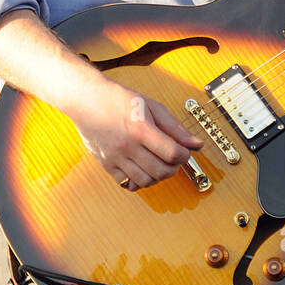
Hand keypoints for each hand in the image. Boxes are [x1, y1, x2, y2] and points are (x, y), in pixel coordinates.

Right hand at [74, 82, 202, 189]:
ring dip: (158, 176)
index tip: (184, 152)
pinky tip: (143, 170)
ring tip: (159, 164)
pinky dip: (140, 182)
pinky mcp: (107, 165)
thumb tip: (197, 144)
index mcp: (140, 129)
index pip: (172, 153)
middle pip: (161, 171)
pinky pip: (128, 184)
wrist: (87, 101)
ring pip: (146, 181)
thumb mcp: (151, 107)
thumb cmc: (119, 100)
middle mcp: (127, 146)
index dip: (184, 155)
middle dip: (174, 168)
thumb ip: (175, 127)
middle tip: (173, 159)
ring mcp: (116, 157)